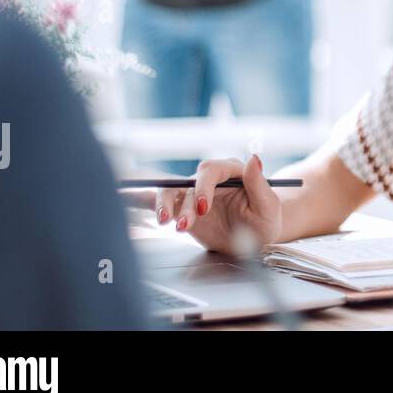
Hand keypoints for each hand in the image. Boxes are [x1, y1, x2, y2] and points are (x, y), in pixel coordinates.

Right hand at [127, 155, 282, 253]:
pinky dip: (140, 199)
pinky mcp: (182, 208)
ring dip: (164, 207)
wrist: (255, 236)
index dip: (203, 187)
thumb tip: (255, 157)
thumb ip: (259, 183)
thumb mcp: (269, 206)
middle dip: (180, 203)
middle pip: (186, 182)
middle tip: (180, 225)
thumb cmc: (266, 219)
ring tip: (165, 224)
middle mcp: (209, 179)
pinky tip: (123, 199)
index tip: (202, 207)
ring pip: (171, 193)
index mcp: (231, 171)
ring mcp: (193, 193)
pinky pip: (158, 201)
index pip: (210, 171)